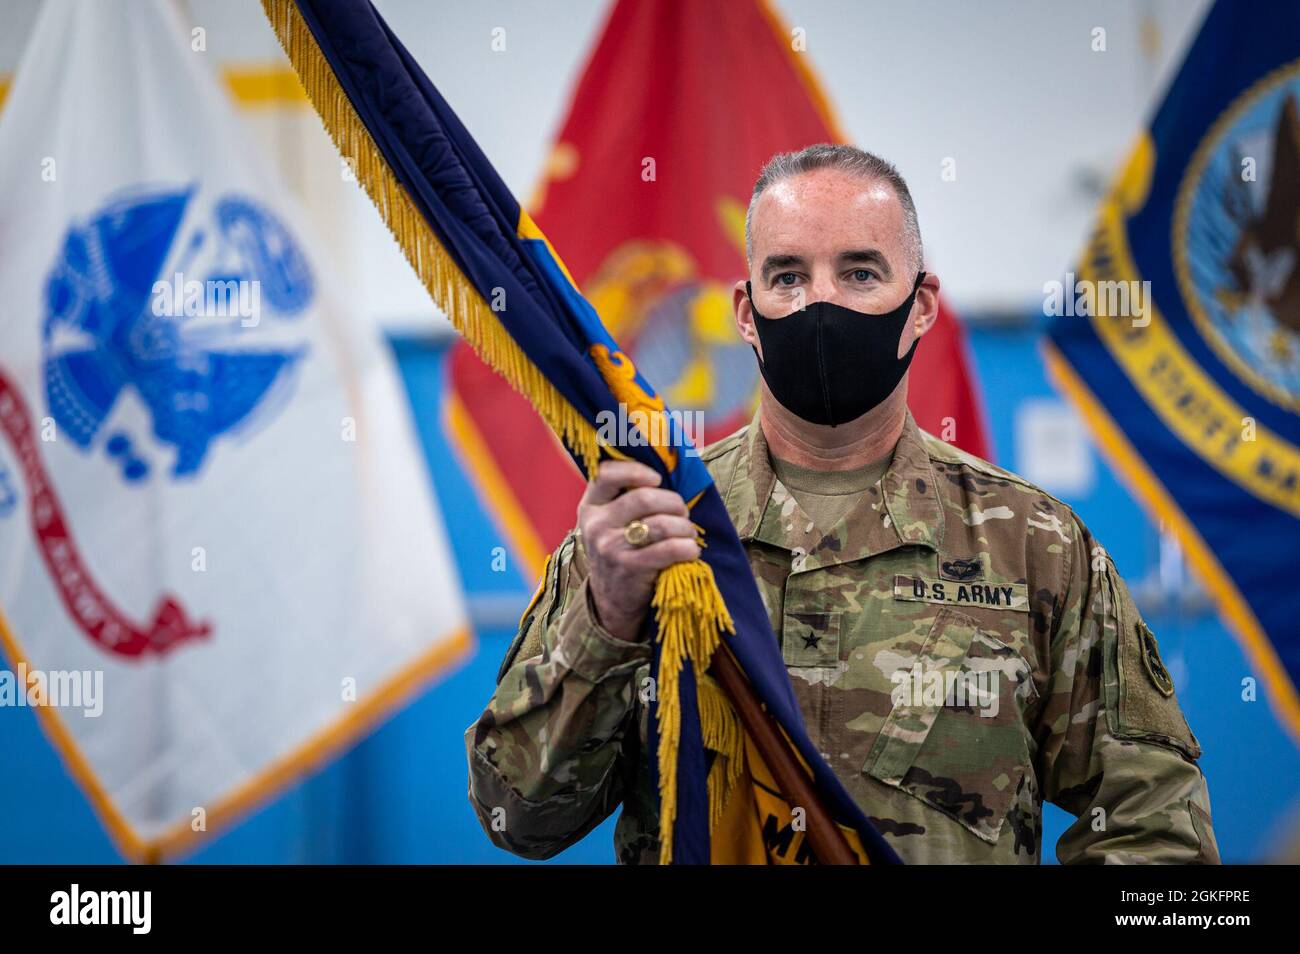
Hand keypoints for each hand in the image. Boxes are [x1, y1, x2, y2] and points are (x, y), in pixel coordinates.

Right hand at [577, 460, 700, 641]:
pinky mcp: (629, 568)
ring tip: (688, 534)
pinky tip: (690, 550)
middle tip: (682, 513)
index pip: (606, 474)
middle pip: (645, 498)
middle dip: (674, 503)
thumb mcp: (610, 521)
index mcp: (591, 506)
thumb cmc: (620, 549)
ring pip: (662, 524)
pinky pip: (669, 549)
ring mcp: (610, 547)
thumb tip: (670, 469)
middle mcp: (596, 524)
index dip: (636, 471)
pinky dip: (688, 548)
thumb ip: (626, 497)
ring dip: (685, 527)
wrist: (611, 599)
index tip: (657, 479)